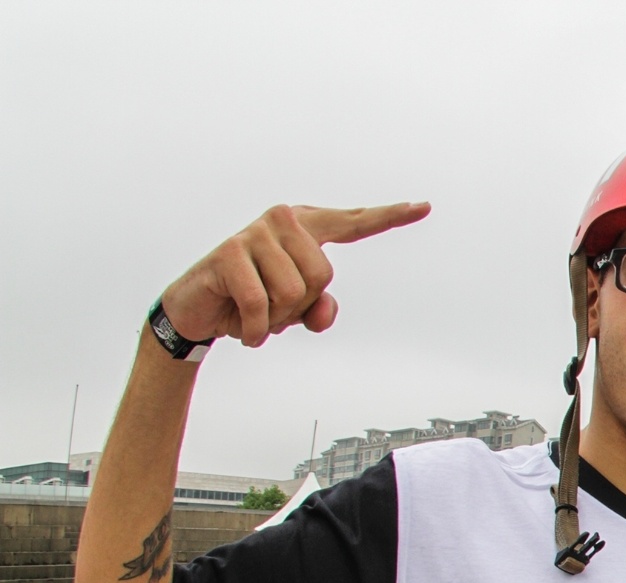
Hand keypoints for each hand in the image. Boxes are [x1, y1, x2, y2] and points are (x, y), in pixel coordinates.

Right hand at [159, 202, 430, 348]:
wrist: (197, 311)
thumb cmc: (253, 303)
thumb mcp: (296, 312)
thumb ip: (320, 310)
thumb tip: (322, 312)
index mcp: (306, 229)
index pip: (354, 223)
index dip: (389, 217)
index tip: (423, 207)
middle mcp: (283, 221)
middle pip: (323, 276)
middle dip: (299, 306)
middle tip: (272, 308)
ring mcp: (255, 232)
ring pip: (294, 292)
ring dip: (275, 318)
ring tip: (254, 312)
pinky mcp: (230, 252)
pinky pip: (261, 304)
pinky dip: (255, 329)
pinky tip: (242, 328)